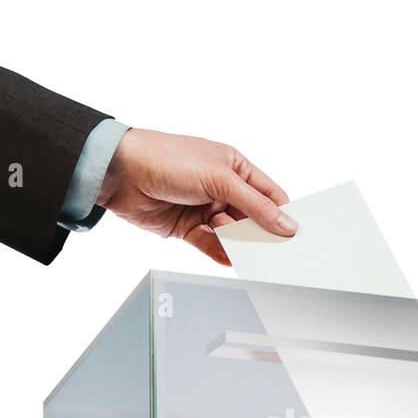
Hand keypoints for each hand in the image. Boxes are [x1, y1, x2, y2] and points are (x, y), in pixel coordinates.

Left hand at [96, 127, 295, 264]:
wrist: (122, 173)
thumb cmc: (168, 159)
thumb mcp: (220, 178)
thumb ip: (255, 205)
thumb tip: (286, 223)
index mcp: (234, 167)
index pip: (269, 194)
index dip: (282, 213)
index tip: (295, 235)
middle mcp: (221, 187)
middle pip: (252, 218)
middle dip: (261, 233)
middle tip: (275, 252)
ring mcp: (204, 208)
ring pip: (231, 234)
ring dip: (239, 244)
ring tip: (250, 255)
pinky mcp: (187, 228)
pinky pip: (210, 244)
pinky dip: (219, 252)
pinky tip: (229, 259)